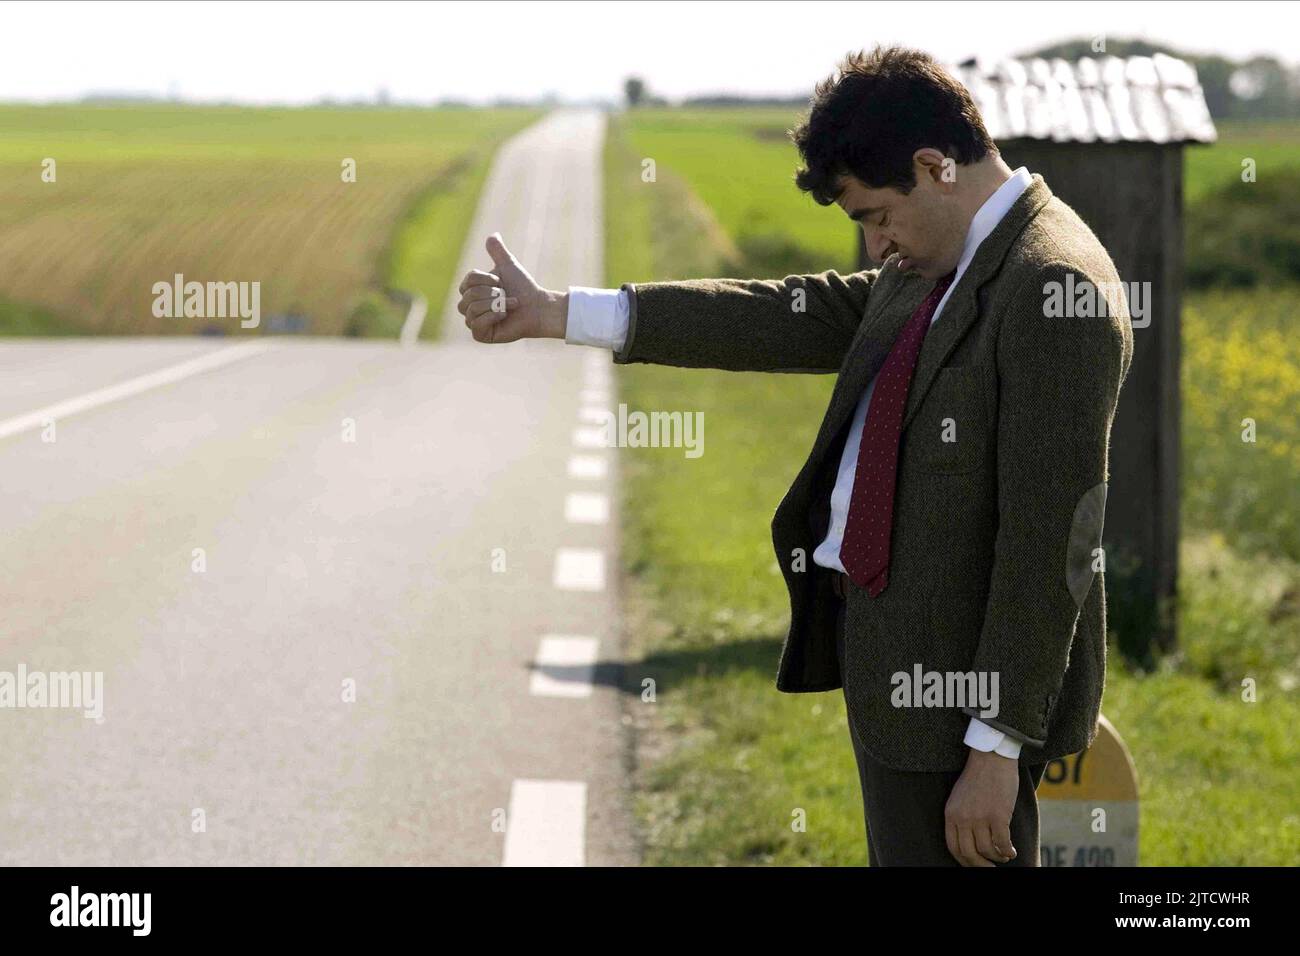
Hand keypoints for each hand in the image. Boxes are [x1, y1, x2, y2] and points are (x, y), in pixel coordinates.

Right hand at [457, 233, 566, 342]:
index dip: (485, 279)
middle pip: (467, 296)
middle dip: (490, 293)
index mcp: (473, 290)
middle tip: (506, 294)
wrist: (537, 307)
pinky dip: (492, 316)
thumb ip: (498, 251)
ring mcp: (475, 322)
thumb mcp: (509, 265)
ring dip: (494, 304)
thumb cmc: (523, 288)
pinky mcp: (481, 335)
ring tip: (509, 304)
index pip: (467, 281)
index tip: (501, 281)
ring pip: (471, 309)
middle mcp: (470, 307)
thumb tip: (493, 235)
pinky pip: (476, 325)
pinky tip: (504, 315)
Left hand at [944, 748, 1020, 865]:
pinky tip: (1011, 850)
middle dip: (981, 865)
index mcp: (951, 814)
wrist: (991, 758)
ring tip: (1004, 856)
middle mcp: (962, 818)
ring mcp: (979, 817)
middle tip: (990, 867)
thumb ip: (960, 818)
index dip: (964, 861)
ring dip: (997, 857)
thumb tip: (970, 843)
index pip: (953, 847)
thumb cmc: (978, 778)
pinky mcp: (997, 816)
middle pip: (969, 854)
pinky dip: (1008, 851)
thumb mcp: (959, 798)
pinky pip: (1002, 844)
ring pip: (988, 851)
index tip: (974, 864)